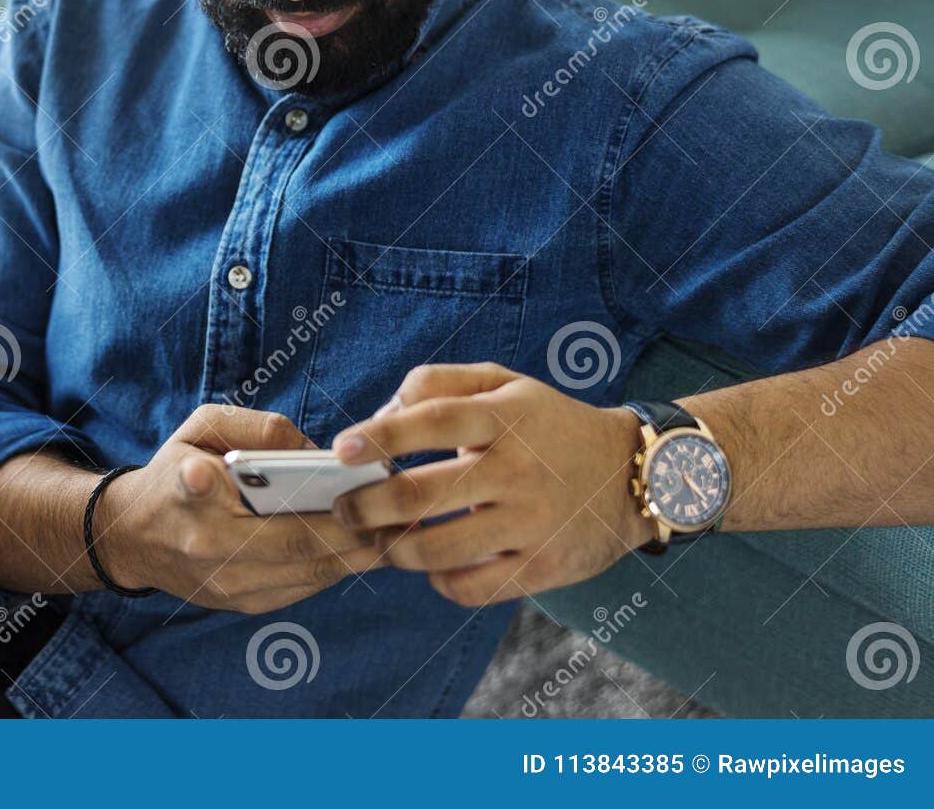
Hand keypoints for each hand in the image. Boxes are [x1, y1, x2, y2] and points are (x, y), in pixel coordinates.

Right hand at [94, 405, 388, 612]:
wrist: (133, 539)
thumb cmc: (174, 469)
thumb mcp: (200, 428)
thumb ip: (254, 427)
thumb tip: (314, 450)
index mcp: (186, 495)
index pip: (209, 490)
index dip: (230, 483)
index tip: (271, 472)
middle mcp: (210, 549)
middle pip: (298, 544)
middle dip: (356, 528)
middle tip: (402, 505)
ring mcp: (231, 585)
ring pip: (312, 572)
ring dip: (362, 552)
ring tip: (402, 525)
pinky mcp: (248, 604)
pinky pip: (309, 584)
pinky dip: (344, 564)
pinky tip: (374, 543)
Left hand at [328, 363, 655, 607]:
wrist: (633, 475)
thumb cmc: (548, 424)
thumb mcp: (503, 384)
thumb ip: (438, 384)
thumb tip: (381, 415)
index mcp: (506, 416)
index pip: (433, 420)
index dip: (380, 435)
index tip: (340, 450)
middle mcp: (518, 469)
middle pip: (422, 494)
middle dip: (367, 507)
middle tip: (343, 509)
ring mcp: (533, 522)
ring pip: (438, 549)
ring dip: (392, 548)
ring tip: (377, 540)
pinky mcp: (545, 568)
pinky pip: (472, 587)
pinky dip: (437, 580)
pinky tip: (431, 563)